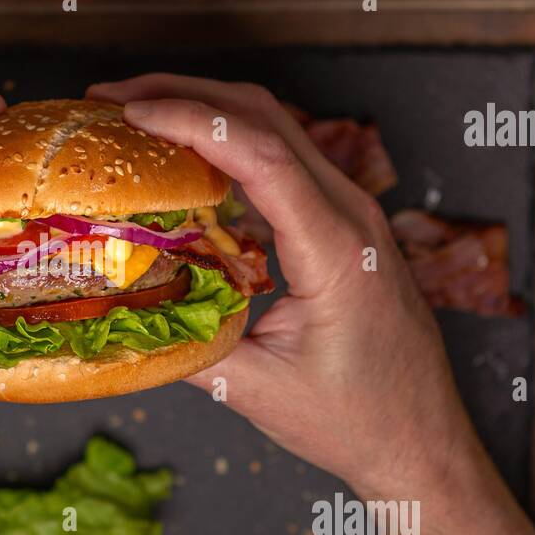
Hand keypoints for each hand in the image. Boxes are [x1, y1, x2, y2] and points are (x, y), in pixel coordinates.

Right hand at [87, 74, 479, 497]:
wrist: (422, 441)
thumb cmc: (357, 420)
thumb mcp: (258, 391)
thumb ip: (184, 348)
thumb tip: (116, 312)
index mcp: (337, 249)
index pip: (261, 154)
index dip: (191, 122)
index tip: (129, 114)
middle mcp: (351, 214)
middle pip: (266, 117)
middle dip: (185, 94)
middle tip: (112, 98)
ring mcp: (351, 213)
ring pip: (276, 129)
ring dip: (206, 110)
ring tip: (136, 115)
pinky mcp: (342, 223)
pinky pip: (283, 162)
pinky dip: (228, 145)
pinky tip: (183, 161)